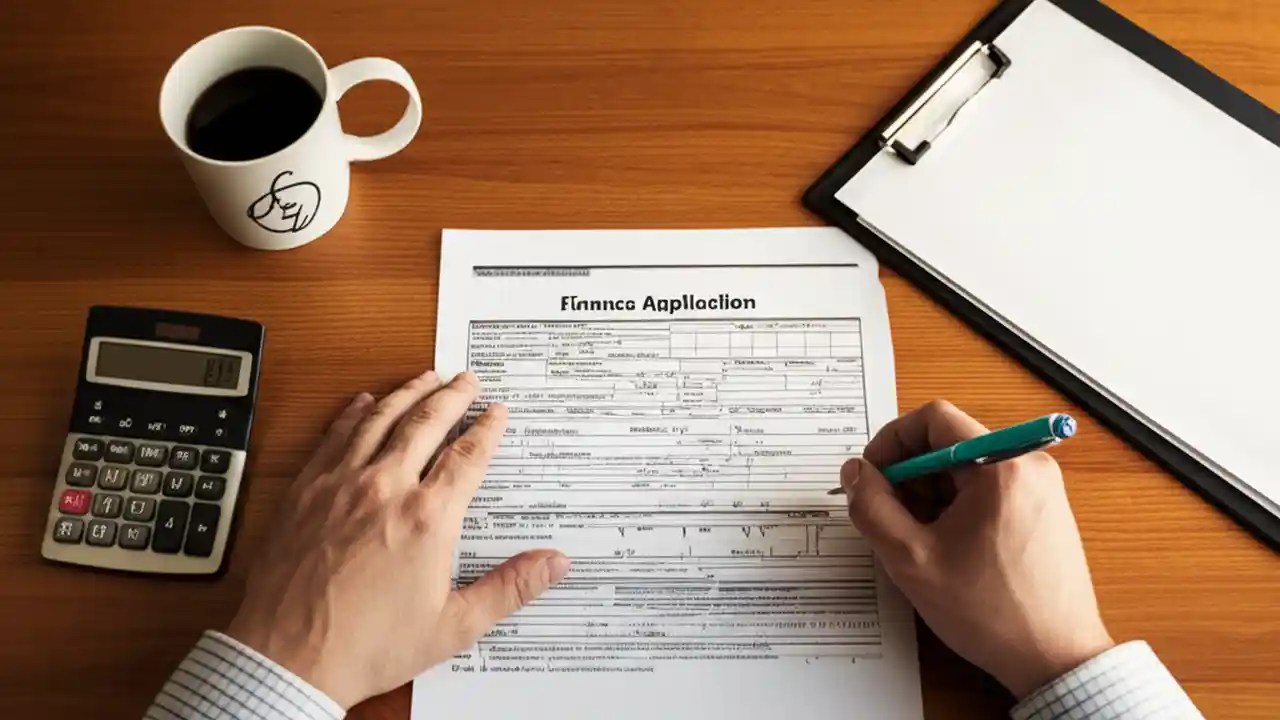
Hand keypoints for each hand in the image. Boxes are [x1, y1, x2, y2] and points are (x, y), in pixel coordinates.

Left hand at [226, 371, 569, 708]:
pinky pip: (334, 437)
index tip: (497, 412)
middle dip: (451, 396)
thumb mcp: (452, 626)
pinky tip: (363, 403)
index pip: (468, 456)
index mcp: (428, 518)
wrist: (287, 657)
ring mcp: (341, 484)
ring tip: (425, 377)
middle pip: (426, 424)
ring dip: (407, 393)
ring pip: (379, 419)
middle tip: (466, 378)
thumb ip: (508, 588)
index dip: (487, 429)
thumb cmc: (367, 647)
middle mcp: (385, 488)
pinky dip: (353, 414)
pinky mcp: (306, 491)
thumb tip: (555, 564)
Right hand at [842, 401, 1112, 697]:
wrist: (1056, 659)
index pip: (933, 419)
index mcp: (1001, 466)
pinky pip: (989, 488)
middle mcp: (1029, 464)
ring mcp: (1042, 487)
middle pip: (949, 442)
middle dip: (910, 476)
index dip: (891, 442)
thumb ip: (872, 507)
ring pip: (967, 468)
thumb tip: (855, 472)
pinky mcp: (1046, 509)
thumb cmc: (990, 612)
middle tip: (891, 519)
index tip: (872, 478)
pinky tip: (949, 548)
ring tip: (921, 541)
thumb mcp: (911, 559)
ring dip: (932, 494)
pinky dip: (958, 507)